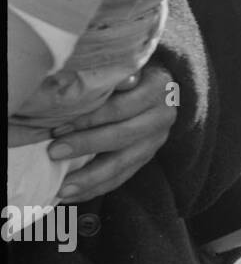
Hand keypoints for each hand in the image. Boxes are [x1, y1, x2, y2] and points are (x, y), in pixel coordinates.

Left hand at [49, 63, 177, 201]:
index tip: (58, 126)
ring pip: (124, 163)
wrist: (160, 88)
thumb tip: (89, 83)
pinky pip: (123, 177)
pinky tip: (74, 195)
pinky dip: (97, 188)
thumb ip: (113, 76)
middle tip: (54, 152)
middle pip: (122, 135)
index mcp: (158, 88)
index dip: (90, 118)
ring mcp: (157, 140)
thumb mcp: (127, 67)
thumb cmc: (132, 75)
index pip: (121, 107)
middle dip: (86, 145)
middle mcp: (162, 116)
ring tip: (63, 188)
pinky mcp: (148, 157)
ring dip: (91, 177)